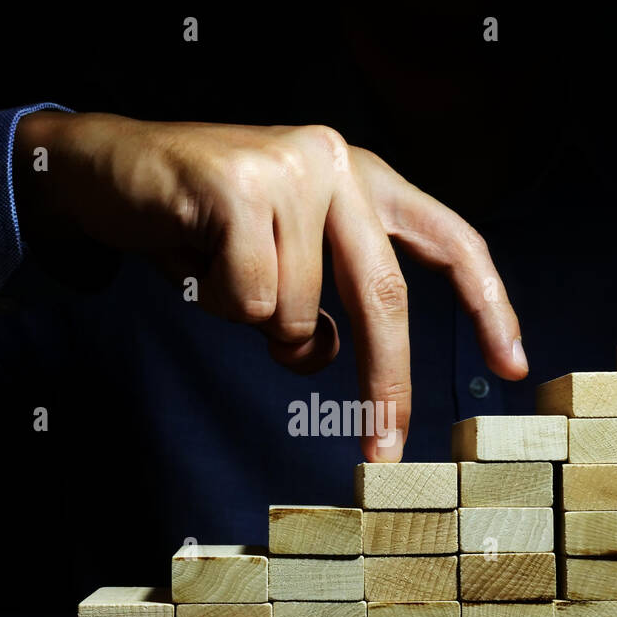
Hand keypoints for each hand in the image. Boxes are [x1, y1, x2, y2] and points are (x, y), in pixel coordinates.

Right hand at [13, 112, 527, 461]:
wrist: (104, 168)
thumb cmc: (198, 222)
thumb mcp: (280, 251)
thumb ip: (322, 291)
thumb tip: (333, 351)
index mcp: (364, 178)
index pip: (452, 240)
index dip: (489, 305)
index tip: (512, 367)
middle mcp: (339, 164)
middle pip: (383, 296)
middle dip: (384, 384)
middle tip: (383, 452)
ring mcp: (293, 169)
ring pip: (295, 312)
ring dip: (253, 324)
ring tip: (216, 274)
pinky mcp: (242, 186)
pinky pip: (249, 300)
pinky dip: (216, 303)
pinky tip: (193, 260)